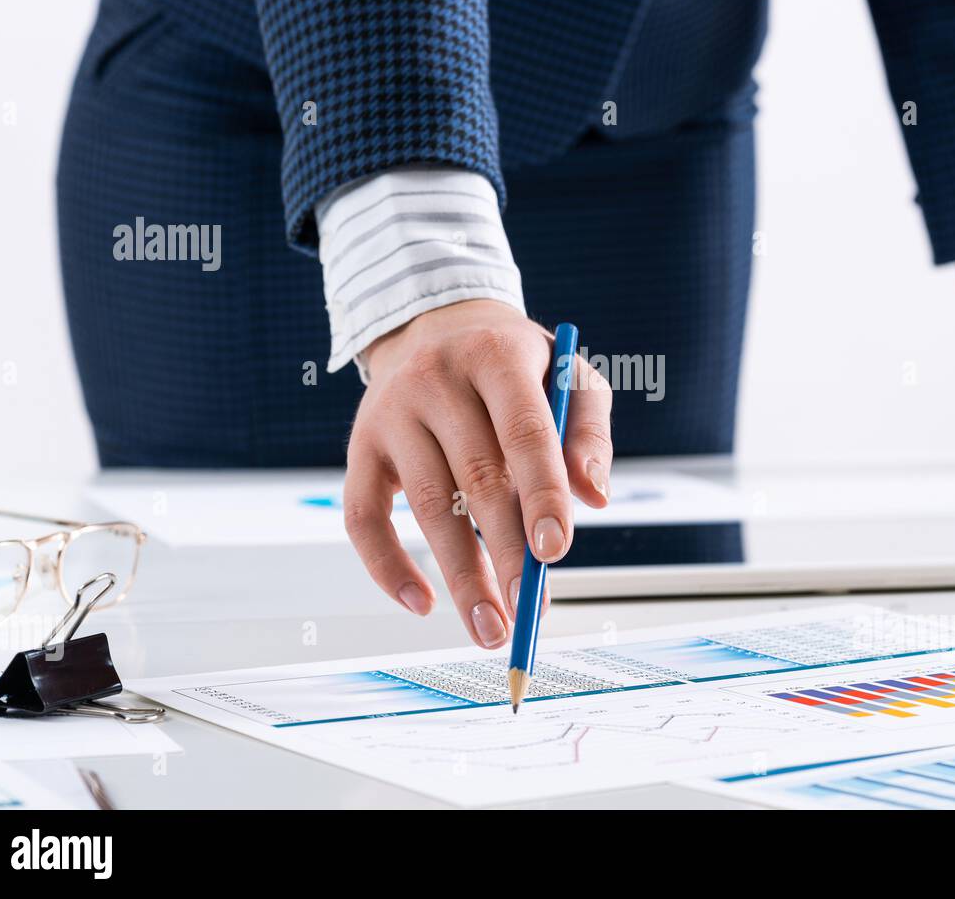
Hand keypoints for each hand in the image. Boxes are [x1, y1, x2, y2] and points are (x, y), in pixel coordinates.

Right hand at [344, 300, 611, 647]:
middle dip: (504, 553)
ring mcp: (390, 412)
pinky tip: (423, 604)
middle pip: (475, 478)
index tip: (554, 552)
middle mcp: (436, 378)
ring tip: (491, 626)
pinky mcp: (361, 446)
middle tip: (528, 612)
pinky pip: (362, 517)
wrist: (437, 328)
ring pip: (425, 505)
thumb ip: (587, 432)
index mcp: (496, 354)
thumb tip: (593, 498)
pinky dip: (387, 567)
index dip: (541, 494)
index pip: (523, 431)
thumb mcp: (568, 375)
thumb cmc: (515, 365)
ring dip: (460, 575)